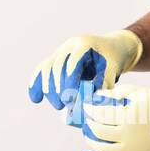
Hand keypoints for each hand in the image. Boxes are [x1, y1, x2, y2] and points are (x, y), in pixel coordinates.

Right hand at [27, 30, 142, 108]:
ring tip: (58, 106)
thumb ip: (103, 84)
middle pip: (57, 65)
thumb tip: (92, 102)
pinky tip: (36, 99)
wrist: (112, 47)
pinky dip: (37, 83)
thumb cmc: (114, 59)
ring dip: (48, 88)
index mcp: (85, 44)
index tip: (72, 98)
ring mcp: (61, 51)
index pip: (72, 61)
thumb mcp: (113, 70)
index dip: (70, 81)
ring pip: (47, 68)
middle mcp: (69, 45)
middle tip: (66, 105)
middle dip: (59, 88)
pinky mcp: (56, 59)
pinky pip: (42, 69)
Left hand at [81, 84, 149, 150]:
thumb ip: (115, 93)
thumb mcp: (137, 92)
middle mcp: (128, 135)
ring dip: (91, 143)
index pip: (100, 114)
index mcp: (128, 116)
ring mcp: (131, 150)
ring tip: (88, 136)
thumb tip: (97, 96)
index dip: (90, 110)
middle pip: (99, 132)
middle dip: (89, 125)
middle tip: (87, 120)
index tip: (86, 107)